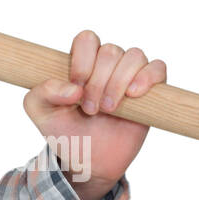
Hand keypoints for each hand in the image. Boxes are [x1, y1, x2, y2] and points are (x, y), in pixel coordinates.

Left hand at [22, 30, 165, 199]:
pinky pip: (158, 68)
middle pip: (110, 51)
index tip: (76, 88)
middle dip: (99, 81)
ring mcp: (129, 75)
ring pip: (134, 56)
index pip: (87, 39)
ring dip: (119, 82)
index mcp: (81, 61)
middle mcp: (107, 64)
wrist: (89, 160)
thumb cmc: (64, 130)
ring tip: (109, 108)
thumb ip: (42, 93)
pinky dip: (148, 77)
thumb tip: (73, 88)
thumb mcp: (40, 112)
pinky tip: (134, 94)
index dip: (83, 61)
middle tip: (90, 108)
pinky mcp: (151, 91)